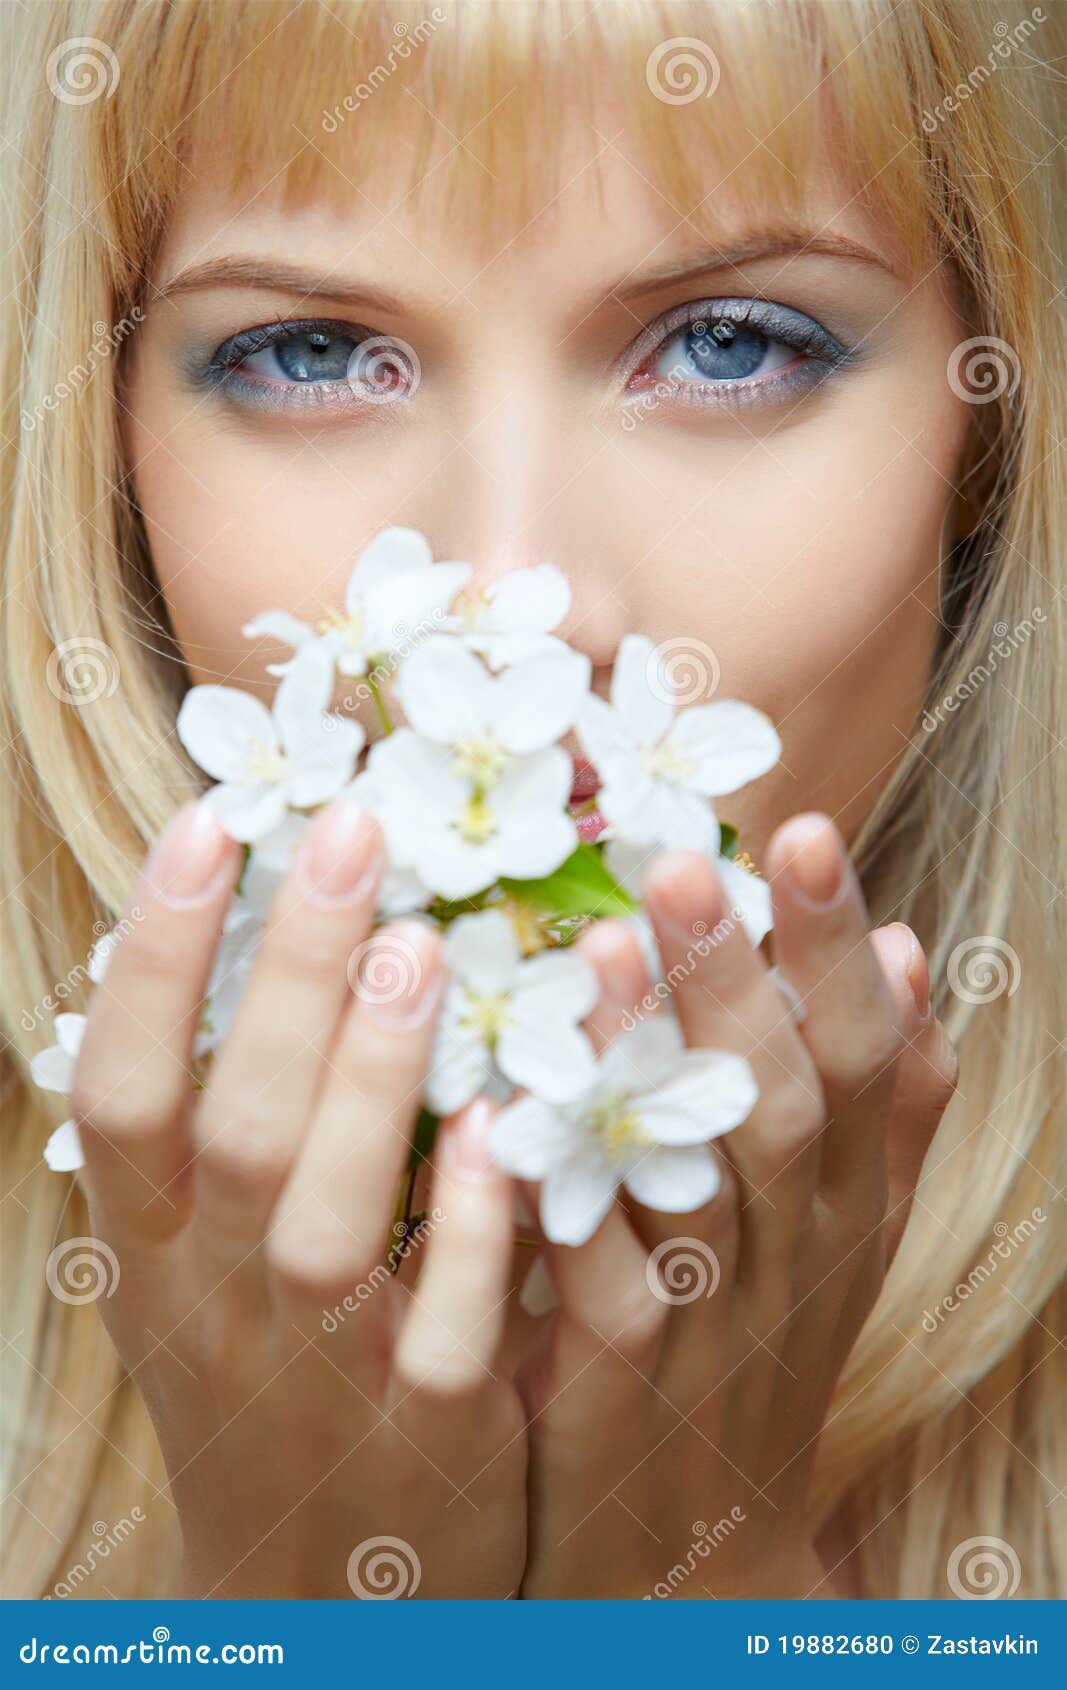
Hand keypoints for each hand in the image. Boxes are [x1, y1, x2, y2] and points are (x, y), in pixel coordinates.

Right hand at [70, 798, 524, 1598]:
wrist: (311, 1594)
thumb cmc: (262, 1379)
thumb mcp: (196, 1270)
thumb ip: (210, 1138)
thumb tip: (251, 943)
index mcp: (149, 1252)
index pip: (120, 1088)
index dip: (152, 955)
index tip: (207, 826)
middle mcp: (214, 1306)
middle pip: (235, 1125)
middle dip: (284, 971)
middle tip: (351, 833)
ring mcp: (319, 1373)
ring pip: (328, 1217)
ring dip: (371, 1075)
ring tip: (421, 941)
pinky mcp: (427, 1431)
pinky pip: (445, 1322)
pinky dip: (467, 1225)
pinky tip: (501, 1122)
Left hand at [514, 814, 958, 1598]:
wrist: (697, 1541)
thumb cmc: (761, 1342)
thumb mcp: (848, 1230)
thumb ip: (889, 1104)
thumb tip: (911, 952)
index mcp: (854, 1207)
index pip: (870, 1060)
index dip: (838, 948)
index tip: (803, 830)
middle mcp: (798, 1257)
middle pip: (785, 1106)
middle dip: (742, 979)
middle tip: (685, 862)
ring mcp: (711, 1321)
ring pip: (694, 1183)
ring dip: (651, 1064)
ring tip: (602, 946)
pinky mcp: (618, 1379)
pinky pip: (594, 1276)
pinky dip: (562, 1191)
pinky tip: (508, 1104)